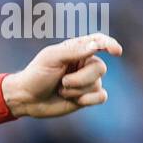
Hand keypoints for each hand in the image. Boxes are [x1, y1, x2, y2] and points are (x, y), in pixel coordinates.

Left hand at [1, 32, 122, 118]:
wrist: (26, 98)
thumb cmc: (36, 75)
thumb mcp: (51, 58)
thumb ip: (73, 51)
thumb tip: (95, 45)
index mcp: (77, 49)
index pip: (99, 41)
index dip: (110, 44)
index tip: (116, 51)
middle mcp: (85, 64)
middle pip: (100, 68)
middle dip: (80, 79)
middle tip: (61, 82)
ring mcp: (87, 81)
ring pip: (97, 84)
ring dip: (76, 90)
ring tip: (61, 90)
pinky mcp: (87, 97)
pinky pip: (102, 97)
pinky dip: (89, 99)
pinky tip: (75, 101)